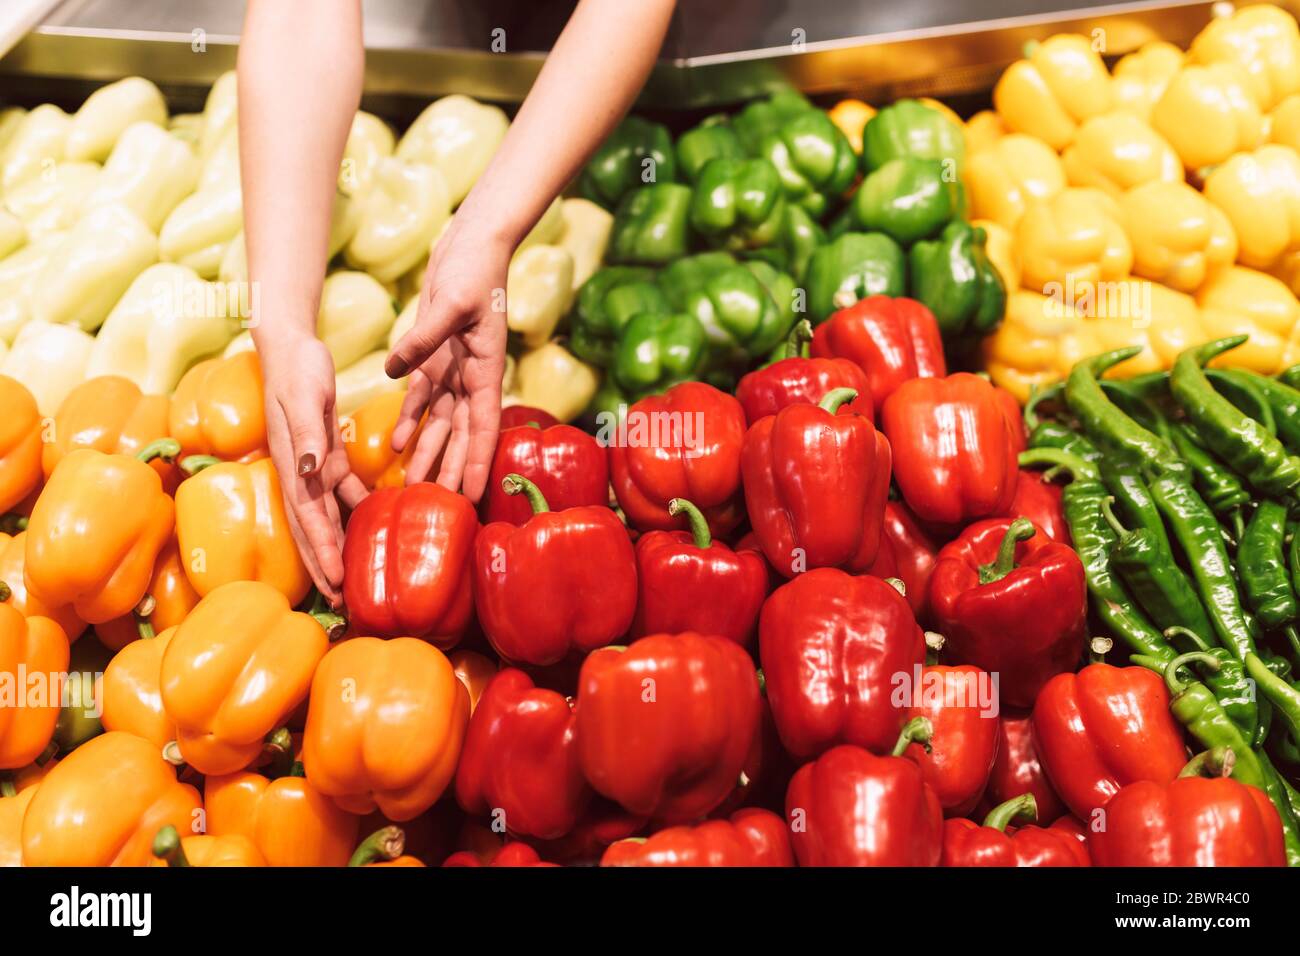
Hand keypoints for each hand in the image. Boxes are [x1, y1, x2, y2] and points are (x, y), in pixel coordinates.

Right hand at [260, 336, 367, 604]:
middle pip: (312, 528)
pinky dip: (353, 512)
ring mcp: (313, 466)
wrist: (291, 344)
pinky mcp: (326, 455)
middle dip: (324, 565)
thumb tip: (309, 473)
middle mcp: (301, 472)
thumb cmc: (297, 368)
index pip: (307, 517)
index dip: (320, 550)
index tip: (334, 581)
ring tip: (352, 579)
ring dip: (337, 547)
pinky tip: (372, 527)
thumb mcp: (306, 397)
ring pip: (326, 515)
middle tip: (341, 603)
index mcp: (293, 463)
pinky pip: (340, 491)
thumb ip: (310, 436)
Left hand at [385, 220, 507, 501]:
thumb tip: (395, 370)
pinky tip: (398, 444)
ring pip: (440, 420)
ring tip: (413, 485)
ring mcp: (454, 366)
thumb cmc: (476, 269)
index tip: (473, 496)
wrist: (474, 241)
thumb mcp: (452, 301)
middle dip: (451, 469)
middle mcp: (472, 375)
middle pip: (461, 433)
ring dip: (428, 452)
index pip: (482, 426)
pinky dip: (411, 418)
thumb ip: (423, 338)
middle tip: (437, 505)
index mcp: (485, 368)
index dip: (477, 462)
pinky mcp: (436, 354)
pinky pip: (423, 395)